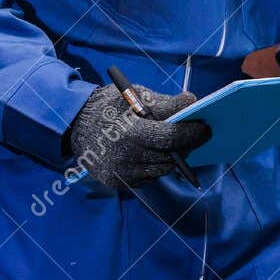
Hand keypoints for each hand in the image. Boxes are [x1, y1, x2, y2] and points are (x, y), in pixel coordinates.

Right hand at [67, 85, 209, 188]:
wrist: (73, 125)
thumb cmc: (108, 106)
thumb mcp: (134, 96)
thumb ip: (164, 102)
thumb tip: (192, 101)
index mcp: (130, 132)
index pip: (172, 137)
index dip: (193, 133)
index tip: (206, 127)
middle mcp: (126, 157)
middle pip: (171, 156)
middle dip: (186, 144)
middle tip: (196, 133)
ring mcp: (121, 173)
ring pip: (163, 169)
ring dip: (172, 156)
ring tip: (173, 141)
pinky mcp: (118, 182)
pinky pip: (149, 177)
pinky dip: (155, 165)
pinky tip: (151, 151)